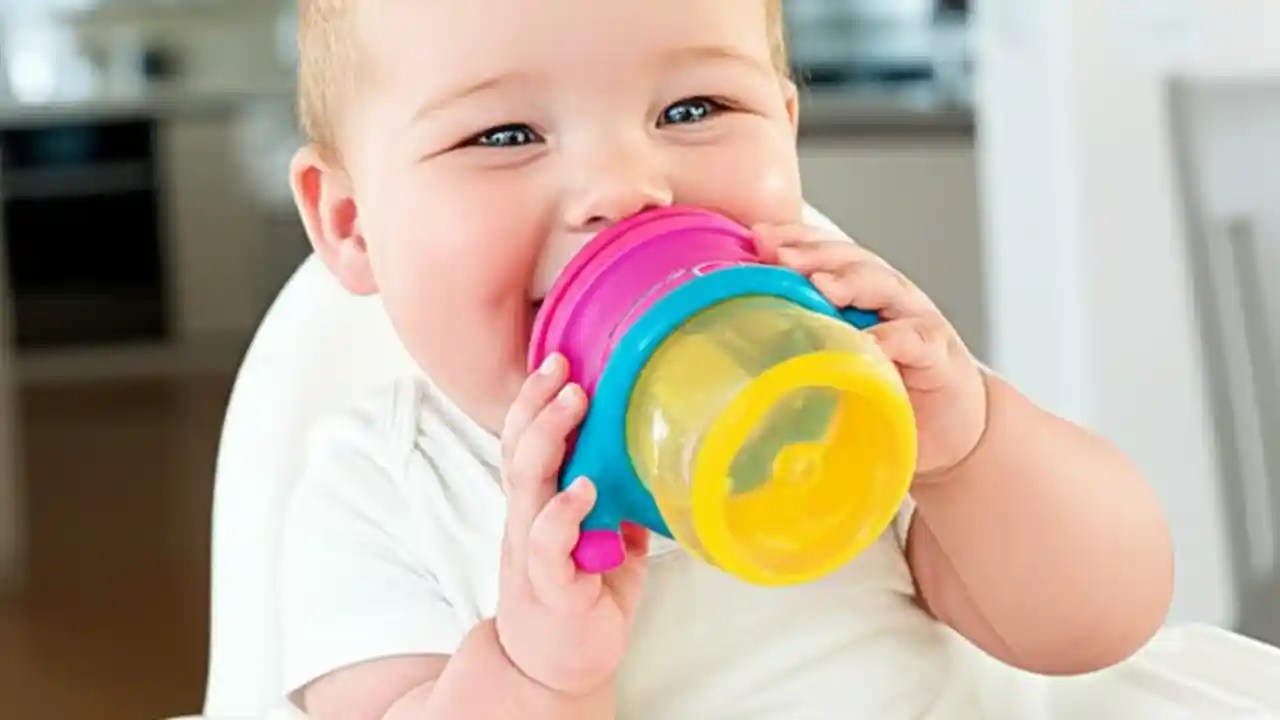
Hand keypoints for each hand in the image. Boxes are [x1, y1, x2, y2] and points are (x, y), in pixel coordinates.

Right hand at [495, 353, 648, 695]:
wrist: (555, 669)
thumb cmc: (581, 597)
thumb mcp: (608, 539)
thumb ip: (621, 501)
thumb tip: (656, 460)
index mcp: (539, 504)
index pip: (525, 440)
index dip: (536, 400)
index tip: (558, 360)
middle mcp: (527, 521)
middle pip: (517, 449)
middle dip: (536, 404)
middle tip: (562, 367)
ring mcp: (532, 552)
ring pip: (526, 484)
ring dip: (548, 439)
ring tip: (572, 403)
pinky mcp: (551, 587)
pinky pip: (548, 544)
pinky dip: (562, 513)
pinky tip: (583, 490)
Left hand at [754, 222, 987, 479]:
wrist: (946, 428)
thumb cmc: (881, 388)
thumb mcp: (833, 363)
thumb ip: (799, 346)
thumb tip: (730, 350)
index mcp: (856, 293)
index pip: (822, 253)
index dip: (792, 238)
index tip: (756, 237)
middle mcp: (886, 297)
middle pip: (849, 259)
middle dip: (813, 252)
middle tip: (780, 253)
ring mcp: (914, 321)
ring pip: (884, 285)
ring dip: (851, 280)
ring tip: (821, 283)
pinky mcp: (938, 355)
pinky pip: (915, 339)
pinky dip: (893, 338)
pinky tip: (870, 341)